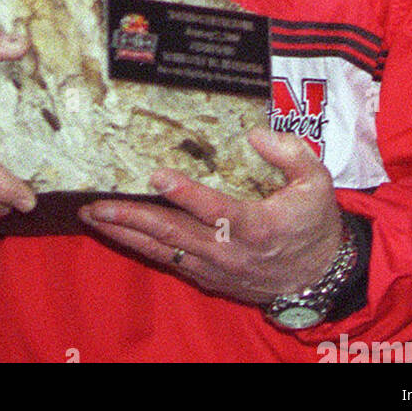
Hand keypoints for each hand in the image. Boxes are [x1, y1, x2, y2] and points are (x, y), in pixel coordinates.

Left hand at [78, 129, 343, 304]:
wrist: (319, 276)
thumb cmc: (314, 223)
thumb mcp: (317, 183)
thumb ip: (291, 154)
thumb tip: (256, 134)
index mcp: (257, 226)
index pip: (216, 210)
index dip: (186, 194)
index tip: (157, 175)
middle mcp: (229, 251)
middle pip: (174, 233)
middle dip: (133, 217)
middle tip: (97, 203)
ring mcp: (215, 267)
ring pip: (163, 249)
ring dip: (125, 233)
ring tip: (92, 216)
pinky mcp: (207, 276)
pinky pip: (167, 260)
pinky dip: (139, 246)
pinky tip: (115, 232)